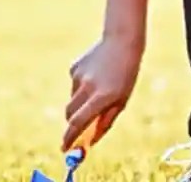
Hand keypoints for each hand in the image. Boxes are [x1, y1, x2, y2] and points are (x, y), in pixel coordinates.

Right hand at [62, 35, 141, 151]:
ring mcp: (79, 76)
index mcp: (102, 98)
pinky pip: (74, 85)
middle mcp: (88, 87)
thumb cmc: (126, 76)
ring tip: (99, 90)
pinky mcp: (74, 68)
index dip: (69, 138)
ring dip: (80, 103)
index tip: (64, 148)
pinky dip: (81, 87)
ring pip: (73, 99)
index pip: (79, 123)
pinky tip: (95, 76)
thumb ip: (105, 122)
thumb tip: (90, 141)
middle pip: (70, 114)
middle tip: (77, 129)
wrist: (122, 42)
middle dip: (72, 124)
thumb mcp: (121, 101)